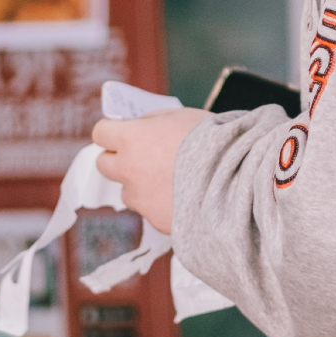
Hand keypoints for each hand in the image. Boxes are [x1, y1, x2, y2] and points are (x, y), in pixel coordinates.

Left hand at [92, 108, 208, 234]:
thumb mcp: (181, 116)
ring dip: (139, 186)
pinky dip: (160, 205)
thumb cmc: (212, 141)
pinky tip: (183, 198)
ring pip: (127, 191)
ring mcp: (140, 198)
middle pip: (104, 165)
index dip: (111, 132)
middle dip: (118, 160)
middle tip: (140, 157)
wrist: (235, 180)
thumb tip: (140, 126)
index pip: (100, 132)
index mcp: (132, 139)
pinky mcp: (155, 220)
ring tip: (169, 181)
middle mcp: (128, 170)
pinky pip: (150, 210)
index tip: (123, 133)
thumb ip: (153, 121)